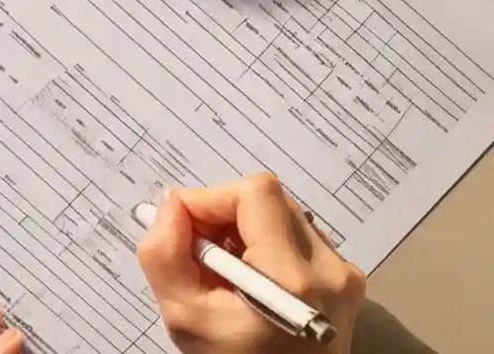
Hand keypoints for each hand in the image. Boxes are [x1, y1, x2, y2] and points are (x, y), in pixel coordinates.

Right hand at [136, 173, 365, 353]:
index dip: (210, 199)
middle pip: (269, 201)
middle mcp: (331, 268)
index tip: (182, 228)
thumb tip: (171, 203)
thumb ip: (164, 255)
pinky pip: (299, 237)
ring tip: (225, 270)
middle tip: (199, 251)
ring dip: (245, 229)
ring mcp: (344, 273)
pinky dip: (267, 245)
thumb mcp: (184, 317)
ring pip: (284, 215)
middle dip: (224, 214)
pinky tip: (251, 280)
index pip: (255, 194)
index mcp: (293, 278)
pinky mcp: (347, 279)